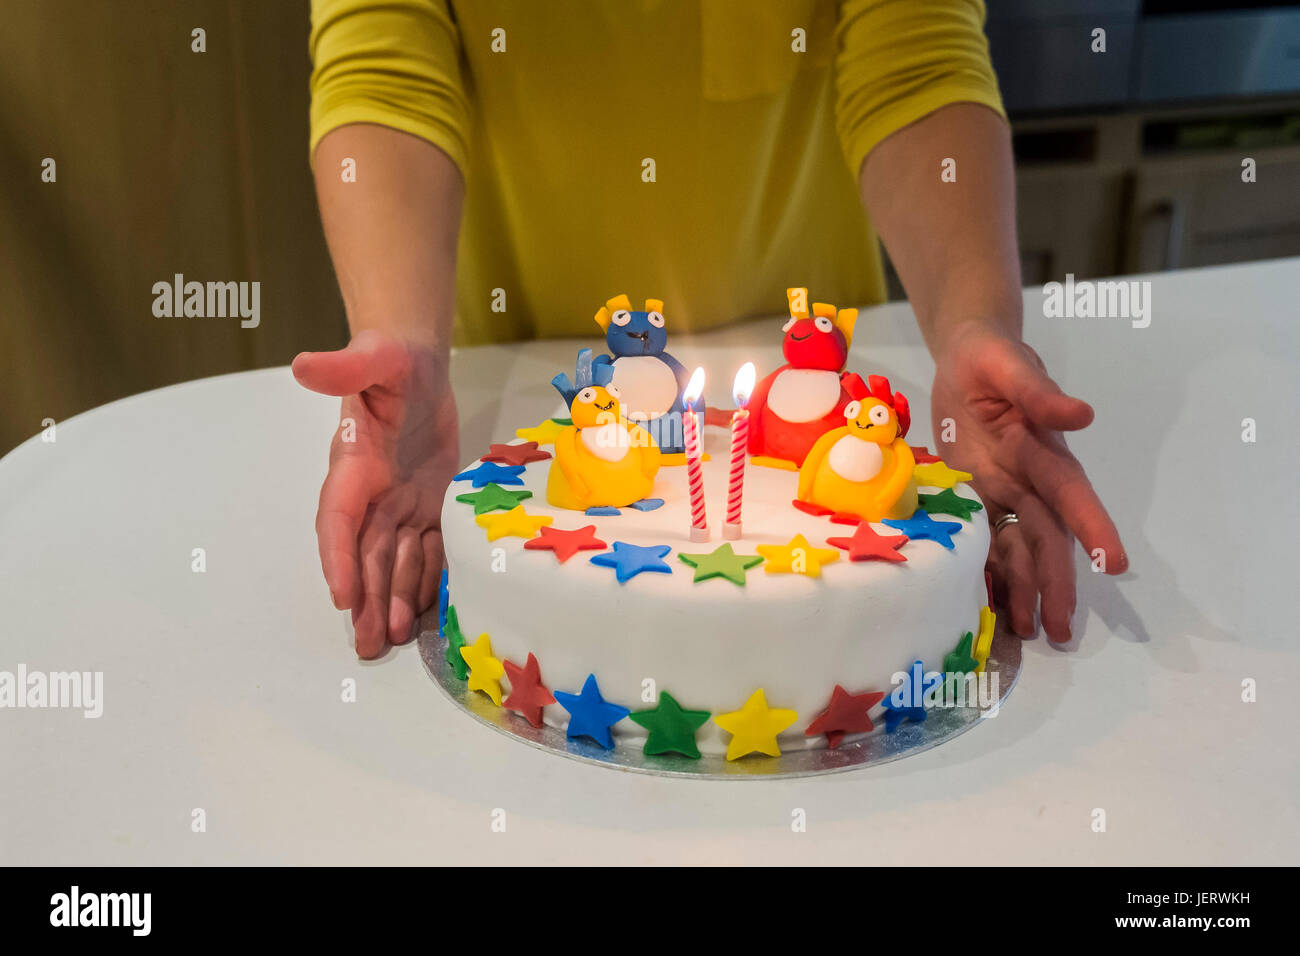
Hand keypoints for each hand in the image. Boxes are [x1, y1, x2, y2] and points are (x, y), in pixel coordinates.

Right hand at [292, 330, 458, 657]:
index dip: (338, 556)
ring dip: (393, 598)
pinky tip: (426, 613)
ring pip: (393, 559)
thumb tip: (304, 365)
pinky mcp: (426, 504)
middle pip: (364, 552)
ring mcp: (398, 502)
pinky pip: (425, 548)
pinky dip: (425, 579)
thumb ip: (346, 366)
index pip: (339, 517)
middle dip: (367, 598)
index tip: (342, 595)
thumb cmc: (393, 360)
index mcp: (354, 464)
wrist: (416, 366)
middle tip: (371, 644)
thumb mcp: (376, 357)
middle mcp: (372, 492)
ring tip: (397, 639)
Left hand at [929, 322, 1126, 642]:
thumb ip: (1038, 390)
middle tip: (1060, 629)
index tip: (1114, 563)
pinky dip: (988, 572)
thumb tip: (1081, 414)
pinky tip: (989, 607)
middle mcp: (1030, 480)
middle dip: (1057, 582)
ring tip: (1029, 631)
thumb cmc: (991, 357)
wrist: (964, 360)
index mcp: (1043, 450)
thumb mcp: (1009, 364)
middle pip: (1048, 537)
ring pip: (1020, 548)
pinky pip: (985, 540)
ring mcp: (1004, 492)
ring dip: (1026, 589)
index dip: (1092, 528)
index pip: (1071, 494)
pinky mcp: (975, 497)